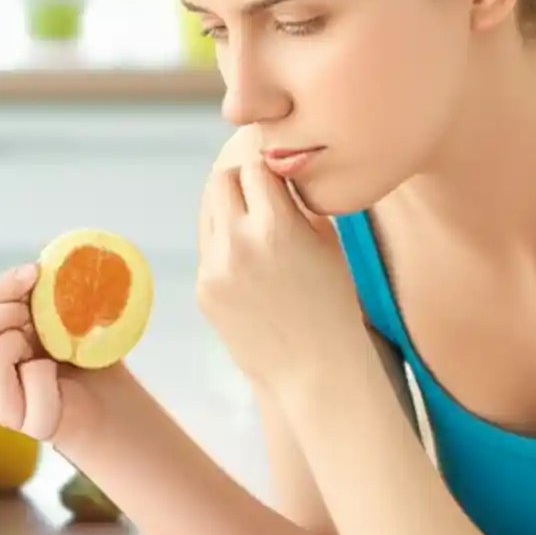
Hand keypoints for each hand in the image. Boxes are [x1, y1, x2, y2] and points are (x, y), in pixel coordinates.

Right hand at [0, 264, 120, 447]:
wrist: (109, 397)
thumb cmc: (74, 355)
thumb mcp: (41, 316)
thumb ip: (23, 295)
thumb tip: (31, 270)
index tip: (34, 275)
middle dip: (8, 312)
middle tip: (36, 320)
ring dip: (28, 340)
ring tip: (46, 350)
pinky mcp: (25, 424)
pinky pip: (33, 375)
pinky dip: (52, 368)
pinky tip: (58, 379)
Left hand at [196, 157, 369, 389]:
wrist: (314, 368)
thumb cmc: (333, 301)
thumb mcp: (327, 240)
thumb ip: (296, 200)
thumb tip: (276, 167)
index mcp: (275, 226)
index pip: (255, 166)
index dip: (269, 167)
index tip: (279, 174)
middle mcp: (237, 243)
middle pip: (220, 181)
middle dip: (240, 181)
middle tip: (261, 193)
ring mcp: (213, 269)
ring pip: (208, 213)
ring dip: (228, 211)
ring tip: (255, 228)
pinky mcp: (202, 289)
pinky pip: (207, 249)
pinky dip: (224, 246)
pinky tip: (250, 265)